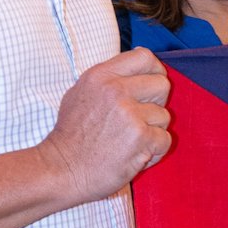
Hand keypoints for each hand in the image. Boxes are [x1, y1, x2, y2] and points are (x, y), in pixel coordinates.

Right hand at [40, 48, 170, 206]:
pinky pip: (165, 139)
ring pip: (164, 116)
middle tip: (140, 119)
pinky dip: (154, 151)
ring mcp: (129, 114)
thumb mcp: (80, 93)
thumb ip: (108, 79)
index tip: (151, 86)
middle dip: (156, 103)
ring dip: (153, 131)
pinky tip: (135, 155)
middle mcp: (116, 90)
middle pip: (162, 85)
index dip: (155, 71)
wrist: (62, 170)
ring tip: (130, 142)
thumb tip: (137, 67)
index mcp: (101, 76)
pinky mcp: (140, 138)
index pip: (145, 57)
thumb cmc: (70, 136)